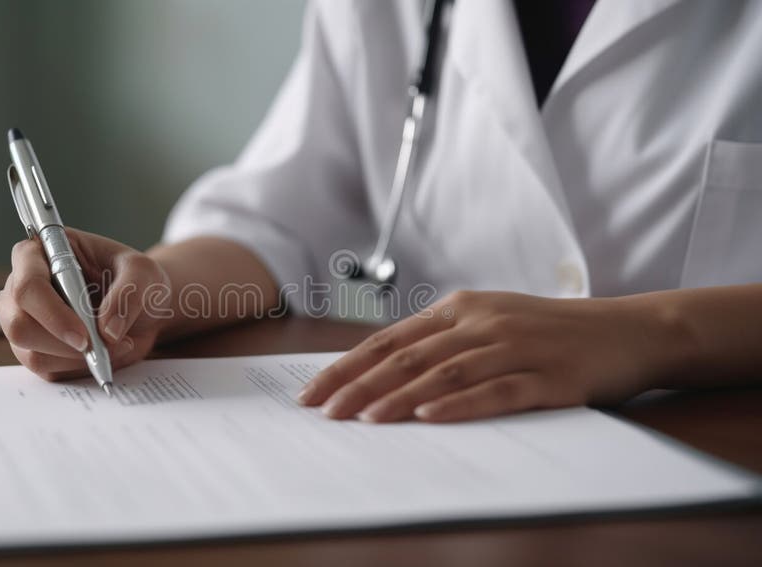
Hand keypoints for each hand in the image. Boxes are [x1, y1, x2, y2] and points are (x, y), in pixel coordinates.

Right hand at [0, 228, 171, 380]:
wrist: (143, 307)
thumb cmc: (136, 279)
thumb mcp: (144, 273)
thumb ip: (128, 294)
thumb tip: (106, 331)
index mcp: (40, 254)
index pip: (27, 285)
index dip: (52, 313)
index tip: (84, 336)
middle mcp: (22, 287)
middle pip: (18, 324)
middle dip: (61, 343)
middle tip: (100, 347)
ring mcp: (24, 320)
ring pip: (29, 352)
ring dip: (75, 358)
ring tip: (113, 346)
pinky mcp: (35, 348)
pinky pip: (45, 369)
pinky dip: (78, 368)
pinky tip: (104, 355)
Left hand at [298, 290, 677, 422]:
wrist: (626, 331)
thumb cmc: (547, 332)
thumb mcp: (488, 323)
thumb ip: (441, 343)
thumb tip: (381, 374)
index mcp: (460, 309)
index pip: (390, 339)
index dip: (347, 366)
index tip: (312, 391)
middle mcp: (482, 322)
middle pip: (408, 356)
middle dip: (359, 385)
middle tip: (324, 411)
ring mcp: (516, 347)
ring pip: (445, 372)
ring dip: (399, 397)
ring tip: (364, 419)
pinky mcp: (549, 377)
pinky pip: (498, 391)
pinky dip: (460, 404)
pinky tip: (430, 417)